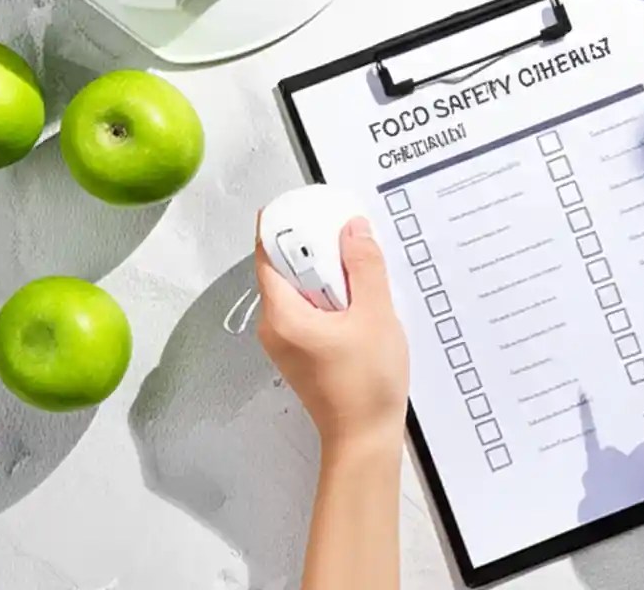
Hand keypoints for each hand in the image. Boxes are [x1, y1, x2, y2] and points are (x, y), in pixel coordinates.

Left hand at [255, 215, 409, 452]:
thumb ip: (365, 267)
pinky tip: (359, 297)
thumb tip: (353, 228)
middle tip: (345, 230)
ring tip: (360, 264)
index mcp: (282, 314)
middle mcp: (275, 327)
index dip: (285, 224)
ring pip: (299, 289)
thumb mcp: (375, 315)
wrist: (365, 438)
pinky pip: (308, 309)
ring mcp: (286, 342)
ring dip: (325, 272)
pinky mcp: (302, 352)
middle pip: (284, 269)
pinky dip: (329, 295)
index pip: (268, 254)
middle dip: (312, 246)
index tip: (308, 205)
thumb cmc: (366, 384)